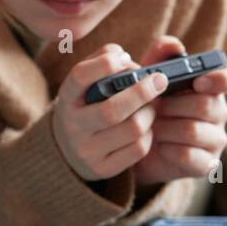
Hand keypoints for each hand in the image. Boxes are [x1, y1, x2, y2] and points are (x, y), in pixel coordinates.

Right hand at [52, 40, 179, 181]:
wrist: (68, 149)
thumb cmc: (88, 104)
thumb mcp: (87, 82)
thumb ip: (104, 60)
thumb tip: (124, 56)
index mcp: (67, 98)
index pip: (80, 77)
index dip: (105, 64)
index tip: (127, 58)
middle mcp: (72, 126)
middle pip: (113, 110)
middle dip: (143, 91)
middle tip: (159, 80)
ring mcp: (86, 150)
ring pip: (133, 129)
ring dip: (149, 113)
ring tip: (150, 107)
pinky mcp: (102, 168)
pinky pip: (138, 149)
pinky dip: (149, 134)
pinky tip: (144, 127)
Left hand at [131, 37, 226, 185]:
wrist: (134, 146)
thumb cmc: (148, 106)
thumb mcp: (148, 78)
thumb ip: (159, 56)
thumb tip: (173, 45)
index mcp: (214, 87)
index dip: (224, 78)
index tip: (199, 82)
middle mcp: (221, 112)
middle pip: (206, 105)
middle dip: (172, 106)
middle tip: (154, 108)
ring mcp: (216, 139)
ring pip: (193, 130)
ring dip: (165, 128)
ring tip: (153, 127)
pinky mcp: (206, 164)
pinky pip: (188, 156)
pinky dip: (168, 150)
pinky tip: (159, 147)